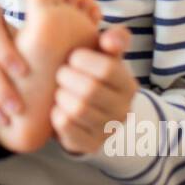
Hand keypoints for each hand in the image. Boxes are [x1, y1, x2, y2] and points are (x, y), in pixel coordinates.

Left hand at [51, 24, 137, 154]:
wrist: (88, 113)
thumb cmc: (93, 75)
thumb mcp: (105, 56)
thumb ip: (114, 40)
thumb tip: (111, 39)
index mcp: (128, 85)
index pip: (107, 69)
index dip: (83, 60)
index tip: (72, 57)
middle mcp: (123, 110)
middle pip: (89, 90)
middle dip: (67, 78)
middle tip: (60, 73)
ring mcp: (108, 130)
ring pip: (76, 109)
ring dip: (61, 96)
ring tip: (59, 90)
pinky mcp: (90, 145)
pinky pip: (65, 126)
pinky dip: (56, 115)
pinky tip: (57, 108)